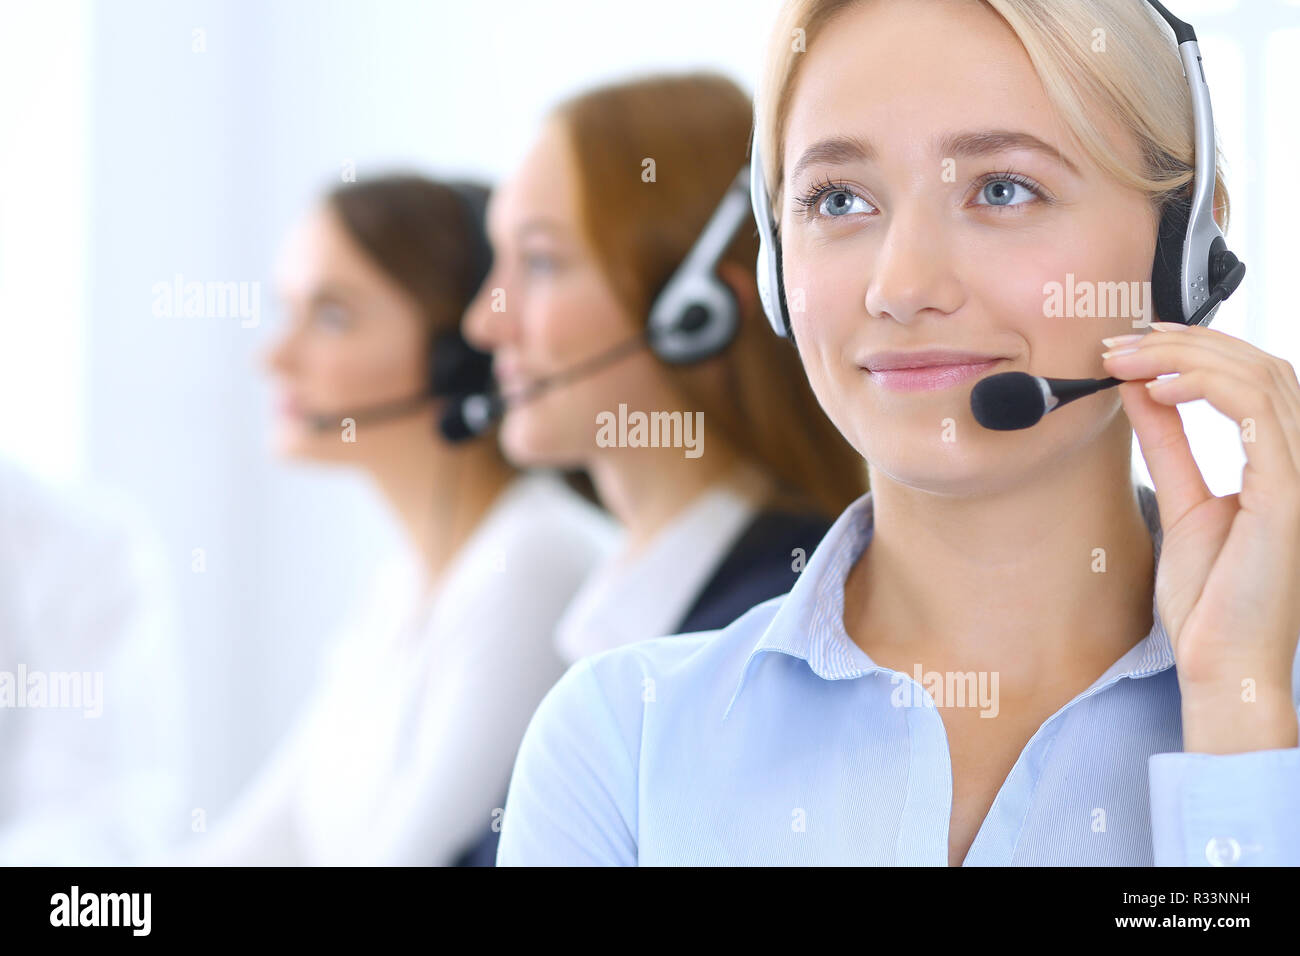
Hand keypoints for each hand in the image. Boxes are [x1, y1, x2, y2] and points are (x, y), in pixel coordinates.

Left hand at [1101, 321, 1299, 753]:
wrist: (1223, 664)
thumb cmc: (1212, 600)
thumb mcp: (1183, 501)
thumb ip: (1170, 443)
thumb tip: (1140, 390)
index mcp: (1285, 462)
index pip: (1254, 378)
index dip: (1196, 348)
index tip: (1135, 342)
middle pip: (1258, 365)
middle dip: (1183, 343)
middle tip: (1119, 341)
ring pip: (1258, 377)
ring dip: (1184, 356)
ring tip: (1126, 359)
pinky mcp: (1290, 494)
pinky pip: (1256, 412)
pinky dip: (1205, 386)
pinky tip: (1157, 389)